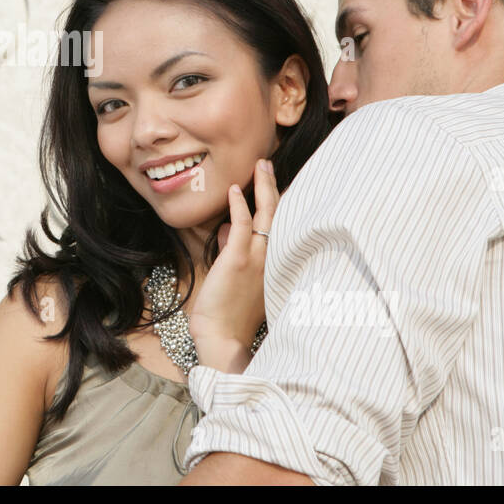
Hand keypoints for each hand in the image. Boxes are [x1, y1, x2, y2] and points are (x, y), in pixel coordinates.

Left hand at [187, 158, 278, 363]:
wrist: (223, 338)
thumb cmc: (229, 312)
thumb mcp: (236, 277)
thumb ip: (234, 249)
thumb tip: (226, 227)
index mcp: (274, 264)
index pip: (280, 226)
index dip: (278, 202)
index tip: (276, 182)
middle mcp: (271, 259)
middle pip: (279, 215)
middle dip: (273, 187)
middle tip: (268, 165)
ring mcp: (257, 259)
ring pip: (266, 216)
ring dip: (262, 188)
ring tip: (260, 167)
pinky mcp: (238, 260)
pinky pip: (242, 226)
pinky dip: (239, 206)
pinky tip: (234, 190)